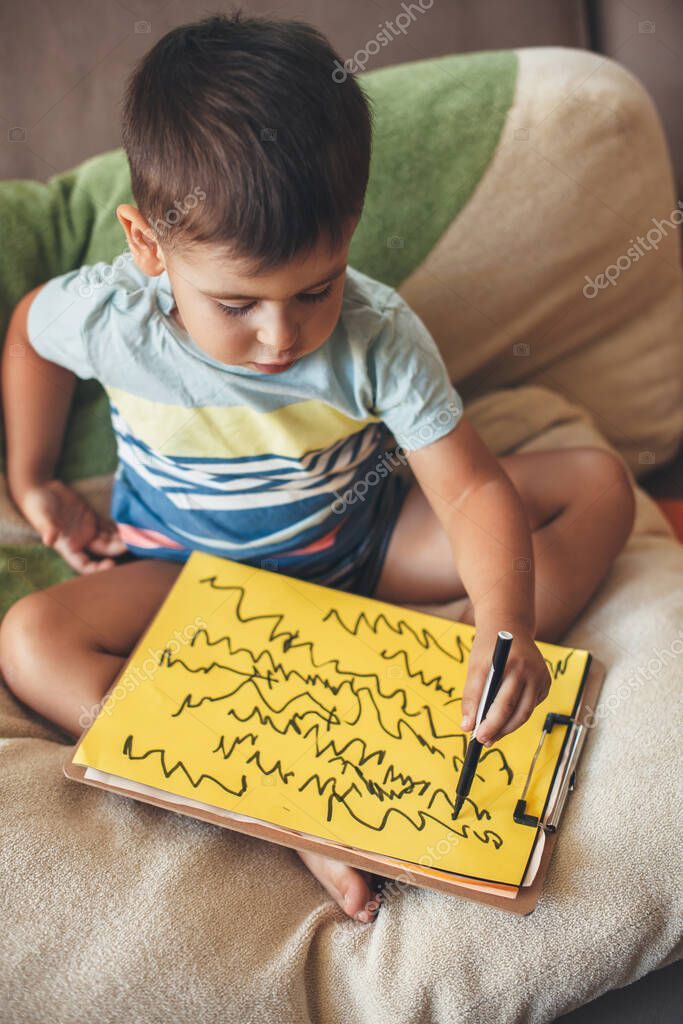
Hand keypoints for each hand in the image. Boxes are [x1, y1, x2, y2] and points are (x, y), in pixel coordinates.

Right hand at [18, 479, 127, 573]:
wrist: (40, 489)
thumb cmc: (37, 505)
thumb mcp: (42, 516)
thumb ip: (48, 528)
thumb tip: (49, 540)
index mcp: (68, 546)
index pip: (84, 565)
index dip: (98, 568)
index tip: (111, 564)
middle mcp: (81, 541)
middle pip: (104, 552)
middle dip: (119, 550)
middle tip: (135, 545)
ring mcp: (89, 530)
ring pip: (110, 539)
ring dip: (124, 539)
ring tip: (139, 535)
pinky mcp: (93, 518)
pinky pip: (110, 527)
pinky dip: (121, 528)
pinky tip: (133, 525)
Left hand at [460, 627, 550, 744]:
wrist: (509, 627)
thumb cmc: (489, 648)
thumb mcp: (475, 667)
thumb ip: (471, 697)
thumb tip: (467, 725)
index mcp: (509, 664)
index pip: (499, 702)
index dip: (488, 722)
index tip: (476, 736)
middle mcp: (529, 670)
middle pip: (515, 710)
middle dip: (497, 729)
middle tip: (483, 740)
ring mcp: (540, 676)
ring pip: (525, 712)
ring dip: (507, 727)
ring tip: (492, 736)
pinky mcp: (546, 682)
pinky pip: (531, 705)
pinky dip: (517, 715)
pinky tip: (505, 718)